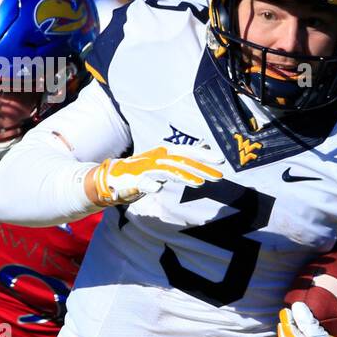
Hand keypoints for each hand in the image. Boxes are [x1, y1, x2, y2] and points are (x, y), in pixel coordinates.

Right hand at [87, 146, 223, 206]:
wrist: (114, 177)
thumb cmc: (144, 169)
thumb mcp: (166, 160)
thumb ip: (184, 156)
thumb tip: (205, 146)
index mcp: (165, 153)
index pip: (187, 151)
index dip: (204, 155)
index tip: (221, 160)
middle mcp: (158, 158)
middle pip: (182, 162)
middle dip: (201, 169)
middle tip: (219, 177)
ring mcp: (146, 169)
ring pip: (167, 172)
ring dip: (183, 177)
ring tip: (199, 183)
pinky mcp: (135, 181)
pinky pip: (143, 183)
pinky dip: (151, 186)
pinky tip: (159, 189)